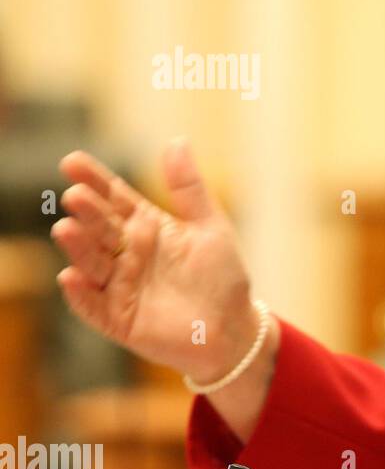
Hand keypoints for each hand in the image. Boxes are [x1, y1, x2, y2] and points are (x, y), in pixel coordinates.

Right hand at [52, 138, 261, 381]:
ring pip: (92, 263)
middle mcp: (127, 254)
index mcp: (146, 228)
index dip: (94, 181)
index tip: (72, 161)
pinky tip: (71, 277)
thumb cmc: (222, 276)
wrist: (235, 327)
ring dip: (78, 248)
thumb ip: (189, 189)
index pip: (114, 199)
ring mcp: (120, 286)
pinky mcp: (119, 319)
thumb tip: (176, 141)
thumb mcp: (210, 226)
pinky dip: (81, 293)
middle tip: (76, 195)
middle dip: (87, 212)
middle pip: (101, 228)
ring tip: (66, 228)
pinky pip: (93, 306)